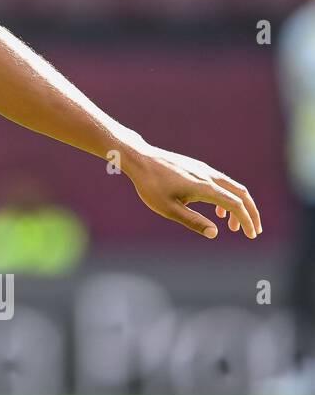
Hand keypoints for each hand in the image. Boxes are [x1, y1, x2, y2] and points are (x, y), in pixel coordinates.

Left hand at [121, 143, 261, 239]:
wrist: (139, 159)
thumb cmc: (150, 185)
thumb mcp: (168, 208)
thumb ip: (192, 221)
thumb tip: (215, 233)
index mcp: (205, 187)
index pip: (235, 205)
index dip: (246, 220)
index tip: (251, 235)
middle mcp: (209, 176)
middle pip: (241, 194)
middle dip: (251, 213)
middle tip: (254, 231)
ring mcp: (204, 170)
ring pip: (232, 188)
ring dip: (238, 206)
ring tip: (233, 226)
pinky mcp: (198, 168)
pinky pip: (221, 183)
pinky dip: (227, 198)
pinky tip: (218, 211)